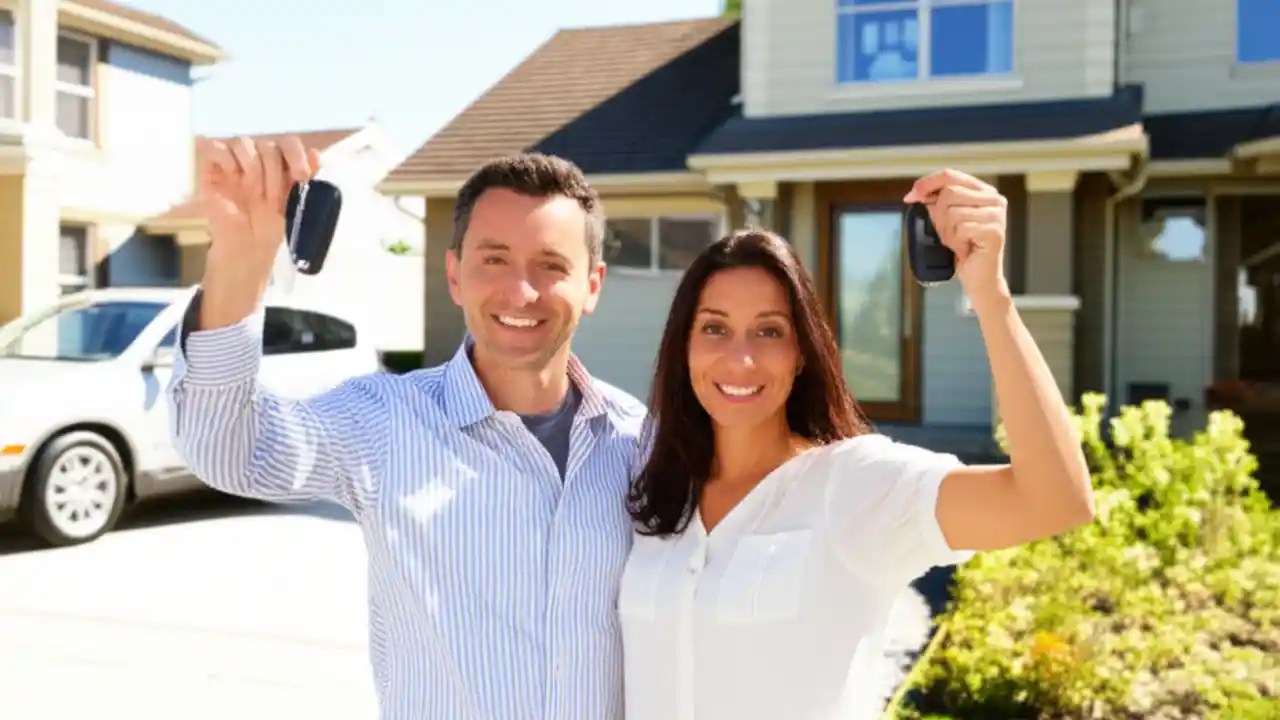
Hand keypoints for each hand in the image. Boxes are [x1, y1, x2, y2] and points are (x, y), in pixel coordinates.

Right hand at [200, 135, 319, 266]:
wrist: (247, 248)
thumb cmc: (272, 227)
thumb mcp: (296, 205)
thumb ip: (307, 180)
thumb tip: (314, 153)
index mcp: (280, 164)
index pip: (288, 143)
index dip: (296, 155)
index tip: (302, 176)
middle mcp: (258, 158)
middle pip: (267, 145)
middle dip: (274, 172)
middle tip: (273, 200)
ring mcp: (234, 161)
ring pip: (243, 142)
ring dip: (253, 167)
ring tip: (254, 193)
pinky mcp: (211, 168)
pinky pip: (216, 148)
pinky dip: (227, 160)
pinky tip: (234, 178)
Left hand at [904, 169, 1009, 307]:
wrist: (979, 277)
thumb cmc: (963, 248)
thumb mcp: (946, 220)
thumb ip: (935, 203)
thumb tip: (915, 194)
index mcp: (983, 191)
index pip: (950, 175)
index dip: (927, 183)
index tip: (911, 196)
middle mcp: (994, 199)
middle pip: (950, 193)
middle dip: (939, 216)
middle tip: (946, 234)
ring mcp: (997, 214)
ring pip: (953, 212)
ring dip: (947, 232)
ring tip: (958, 242)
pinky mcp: (995, 231)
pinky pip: (961, 228)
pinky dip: (956, 242)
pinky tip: (965, 249)